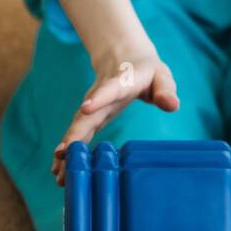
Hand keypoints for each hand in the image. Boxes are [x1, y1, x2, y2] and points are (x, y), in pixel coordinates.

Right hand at [51, 48, 178, 186]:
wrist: (124, 56)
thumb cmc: (147, 71)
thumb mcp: (161, 76)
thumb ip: (166, 90)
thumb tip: (172, 105)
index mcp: (121, 83)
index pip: (110, 89)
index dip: (99, 98)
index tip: (86, 108)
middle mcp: (100, 96)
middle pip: (86, 115)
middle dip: (74, 134)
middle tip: (62, 154)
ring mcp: (92, 108)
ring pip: (77, 128)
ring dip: (67, 149)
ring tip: (58, 173)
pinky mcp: (90, 118)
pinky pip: (77, 135)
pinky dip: (69, 152)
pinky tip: (60, 172)